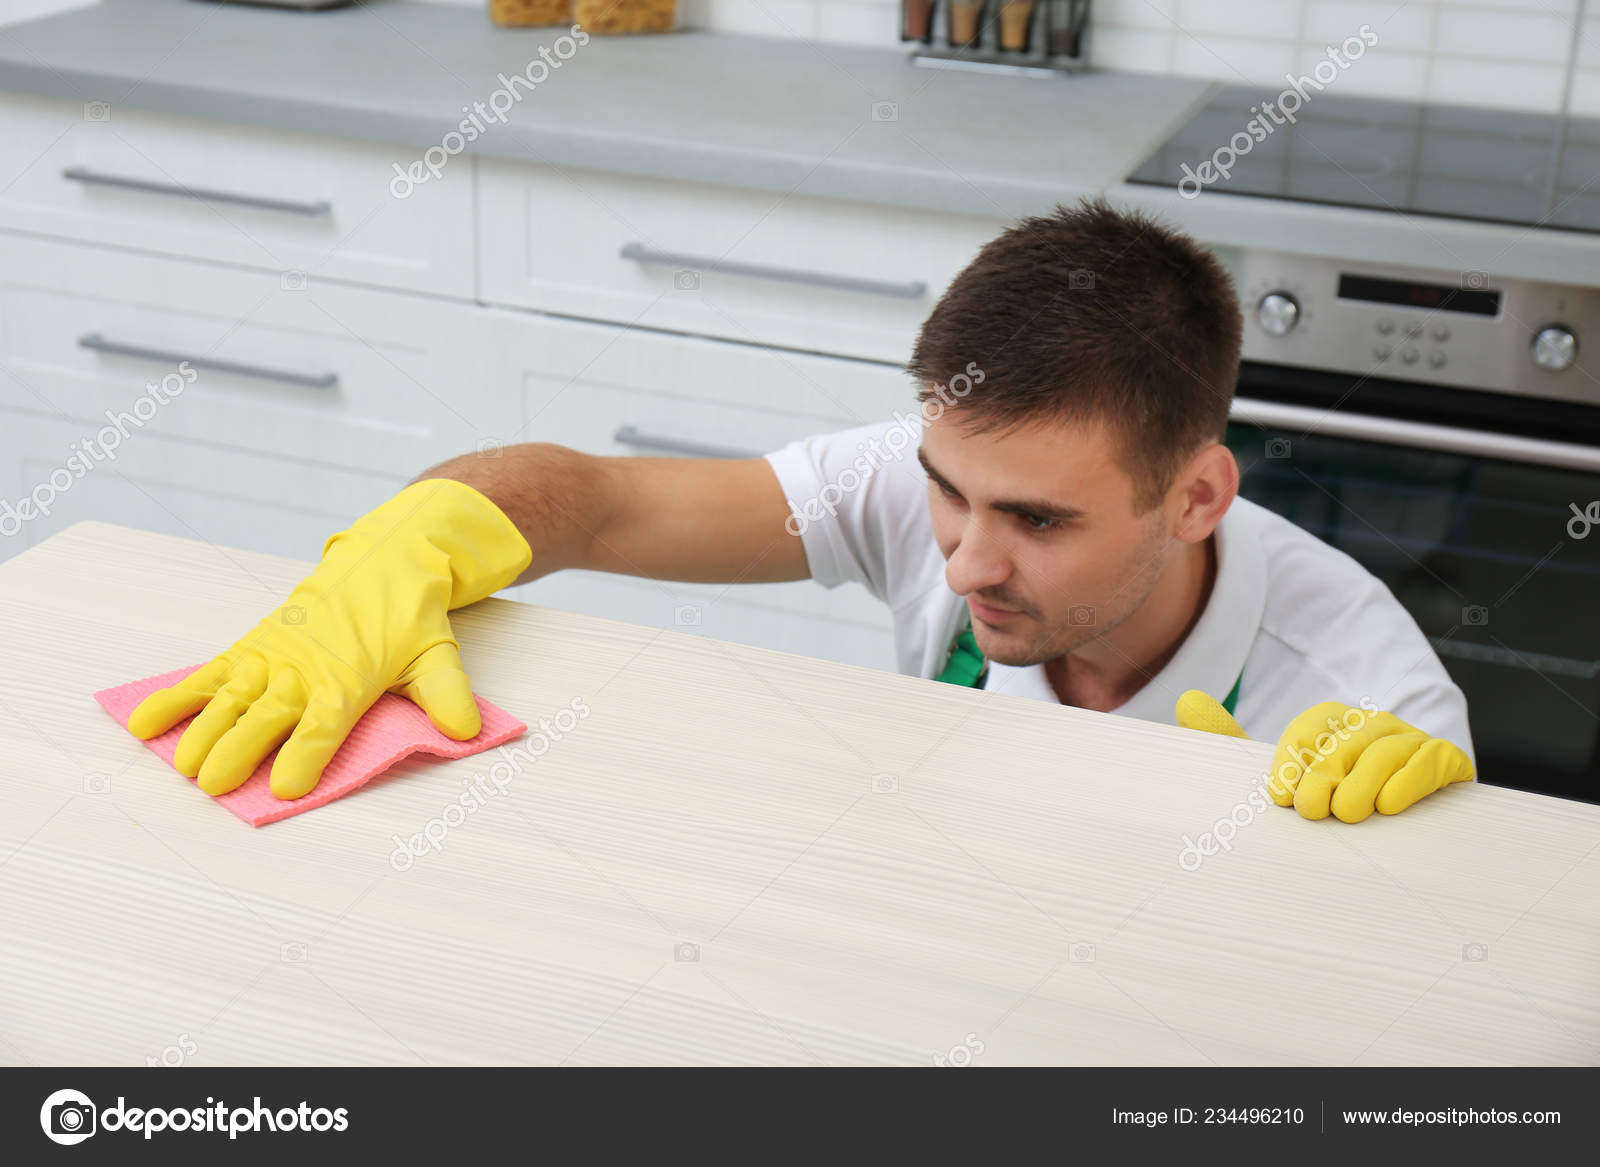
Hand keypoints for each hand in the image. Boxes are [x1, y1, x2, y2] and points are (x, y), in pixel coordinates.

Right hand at [126, 479, 531, 799]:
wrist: (385, 562)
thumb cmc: (408, 619)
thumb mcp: (437, 655)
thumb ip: (446, 695)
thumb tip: (467, 730)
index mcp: (348, 678)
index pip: (324, 724)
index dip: (304, 756)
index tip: (288, 789)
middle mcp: (303, 669)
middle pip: (266, 717)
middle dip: (239, 753)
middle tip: (214, 787)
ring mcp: (271, 656)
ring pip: (229, 699)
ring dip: (202, 733)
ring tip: (182, 768)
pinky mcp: (251, 645)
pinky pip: (208, 674)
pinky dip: (176, 698)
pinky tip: (145, 724)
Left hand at [1175, 691, 1473, 822]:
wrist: (1395, 835)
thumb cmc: (1325, 800)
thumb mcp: (1277, 773)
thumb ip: (1229, 740)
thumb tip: (1186, 701)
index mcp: (1330, 721)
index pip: (1309, 727)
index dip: (1292, 759)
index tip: (1278, 797)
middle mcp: (1371, 725)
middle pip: (1346, 738)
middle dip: (1326, 774)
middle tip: (1311, 812)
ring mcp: (1411, 741)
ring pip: (1388, 749)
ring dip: (1365, 780)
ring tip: (1347, 814)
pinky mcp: (1448, 764)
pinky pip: (1432, 761)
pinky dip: (1411, 780)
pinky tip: (1389, 806)